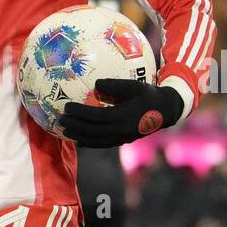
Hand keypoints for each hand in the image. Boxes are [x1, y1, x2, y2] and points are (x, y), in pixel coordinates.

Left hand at [60, 78, 183, 147]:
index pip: (95, 116)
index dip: (80, 112)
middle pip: (92, 130)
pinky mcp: (123, 141)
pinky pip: (103, 144)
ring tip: (65, 130)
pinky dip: (90, 143)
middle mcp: (120, 130)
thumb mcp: (135, 86)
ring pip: (95, 140)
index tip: (67, 106)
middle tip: (60, 120)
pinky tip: (79, 141)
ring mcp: (122, 137)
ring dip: (78, 135)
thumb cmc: (150, 95)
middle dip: (74, 126)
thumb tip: (96, 82)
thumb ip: (116, 85)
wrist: (166, 111)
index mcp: (123, 116)